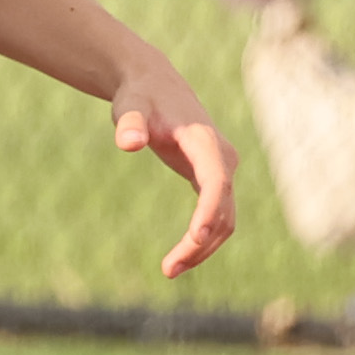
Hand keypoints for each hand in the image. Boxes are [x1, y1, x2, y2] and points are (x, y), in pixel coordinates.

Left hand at [111, 52, 239, 278]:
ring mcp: (223, 170)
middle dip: (201, 243)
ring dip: (203, 248)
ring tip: (169, 269)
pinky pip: (218, 216)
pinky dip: (203, 239)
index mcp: (206, 142)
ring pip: (225, 220)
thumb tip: (128, 142)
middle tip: (168, 269)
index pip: (217, 181)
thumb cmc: (140, 97)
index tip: (195, 238)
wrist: (155, 85)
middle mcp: (223, 158)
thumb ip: (129, 123)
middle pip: (223, 210)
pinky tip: (180, 256)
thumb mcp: (130, 107)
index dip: (209, 211)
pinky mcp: (214, 179)